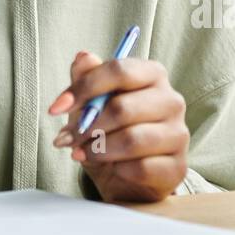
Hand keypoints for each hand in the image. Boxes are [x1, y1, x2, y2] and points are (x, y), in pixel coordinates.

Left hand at [48, 51, 189, 202]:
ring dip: (98, 150)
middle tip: (67, 139)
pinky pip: (142, 167)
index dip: (84, 87)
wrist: (128, 177)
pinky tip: (113, 168)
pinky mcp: (178, 166)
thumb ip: (87, 78)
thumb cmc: (110, 131)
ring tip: (82, 154)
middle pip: (123, 108)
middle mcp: (172, 100)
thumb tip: (83, 57)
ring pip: (131, 140)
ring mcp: (178, 134)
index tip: (56, 108)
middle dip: (87, 126)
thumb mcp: (91, 104)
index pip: (119, 70)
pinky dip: (119, 169)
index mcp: (152, 74)